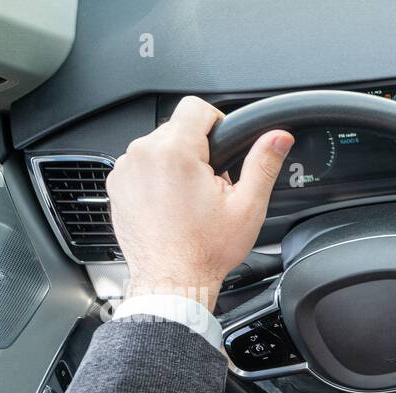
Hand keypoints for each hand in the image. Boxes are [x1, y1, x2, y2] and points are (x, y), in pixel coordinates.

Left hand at [106, 96, 292, 310]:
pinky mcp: (116, 185)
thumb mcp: (247, 206)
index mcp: (176, 151)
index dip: (218, 123)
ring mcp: (125, 170)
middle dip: (198, 151)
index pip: (196, 107)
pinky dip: (156, 179)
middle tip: (211, 188)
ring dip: (176, 165)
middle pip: (177, 129)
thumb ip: (263, 164)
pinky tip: (171, 207)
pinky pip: (141, 167)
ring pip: (159, 148)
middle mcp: (143, 154)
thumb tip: (279, 137)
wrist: (172, 282)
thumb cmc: (205, 250)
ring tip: (190, 201)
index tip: (223, 150)